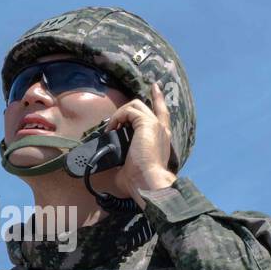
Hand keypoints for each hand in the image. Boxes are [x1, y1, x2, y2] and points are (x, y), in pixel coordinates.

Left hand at [106, 82, 175, 204]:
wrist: (149, 182)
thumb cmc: (141, 180)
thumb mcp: (132, 166)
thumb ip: (124, 159)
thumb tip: (108, 162)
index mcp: (161, 138)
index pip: (162, 113)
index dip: (158, 99)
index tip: (155, 87)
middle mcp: (161, 129)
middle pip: (146, 105)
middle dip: (127, 109)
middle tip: (113, 122)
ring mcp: (155, 125)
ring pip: (135, 105)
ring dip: (120, 114)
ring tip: (110, 129)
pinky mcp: (147, 124)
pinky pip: (128, 111)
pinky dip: (117, 117)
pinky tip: (111, 129)